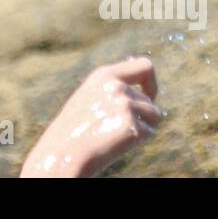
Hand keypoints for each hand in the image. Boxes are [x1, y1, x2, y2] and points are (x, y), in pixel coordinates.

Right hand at [21, 56, 161, 176]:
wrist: (63, 152)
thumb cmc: (75, 128)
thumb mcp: (90, 97)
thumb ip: (114, 89)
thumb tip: (148, 93)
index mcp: (104, 75)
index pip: (145, 66)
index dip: (151, 82)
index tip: (149, 96)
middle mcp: (117, 86)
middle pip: (149, 100)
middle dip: (143, 115)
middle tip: (120, 129)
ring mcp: (125, 105)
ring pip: (154, 116)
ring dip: (142, 127)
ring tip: (117, 135)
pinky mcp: (131, 126)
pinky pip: (149, 133)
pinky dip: (138, 141)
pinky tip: (116, 144)